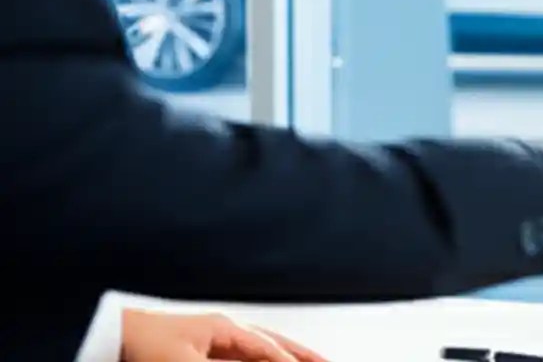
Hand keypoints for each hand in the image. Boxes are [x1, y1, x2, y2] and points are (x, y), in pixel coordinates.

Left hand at [121, 308, 327, 361]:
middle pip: (268, 345)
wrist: (99, 337)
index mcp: (222, 329)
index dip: (292, 361)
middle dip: (298, 355)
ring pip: (252, 354)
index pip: (268, 349)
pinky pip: (231, 360)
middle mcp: (217, 334)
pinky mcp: (187, 356)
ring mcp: (203, 344)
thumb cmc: (136, 345)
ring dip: (275, 359)